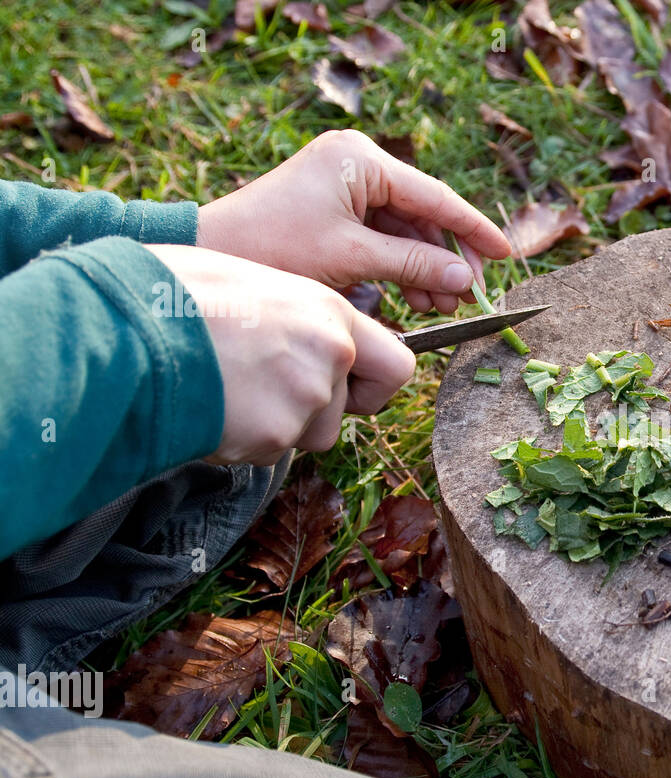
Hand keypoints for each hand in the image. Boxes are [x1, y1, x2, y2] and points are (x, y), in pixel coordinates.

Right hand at [145, 244, 415, 465]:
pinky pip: (267, 451)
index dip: (375, 386)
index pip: (398, 366)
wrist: (128, 326)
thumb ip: (296, 320)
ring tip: (224, 390)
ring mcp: (307, 396)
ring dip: (274, 428)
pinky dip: (240, 440)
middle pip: (344, 412)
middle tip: (264, 395)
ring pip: (306, 436)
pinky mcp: (277, 434)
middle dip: (315, 415)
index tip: (353, 390)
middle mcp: (332, 354)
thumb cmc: (175, 296)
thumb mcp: (252, 287)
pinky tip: (209, 406)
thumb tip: (302, 337)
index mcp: (331, 312)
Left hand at [195, 129, 512, 314]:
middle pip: (424, 214)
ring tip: (439, 308)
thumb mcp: (352, 258)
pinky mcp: (335, 210)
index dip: (474, 230)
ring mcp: (345, 185)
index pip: (435, 196)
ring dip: (426, 269)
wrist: (213, 255)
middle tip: (467, 297)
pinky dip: (402, 269)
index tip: (505, 257)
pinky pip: (384, 238)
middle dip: (447, 259)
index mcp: (360, 159)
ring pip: (407, 230)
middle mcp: (356, 163)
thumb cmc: (274, 249)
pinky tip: (416, 300)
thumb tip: (464, 279)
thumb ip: (414, 265)